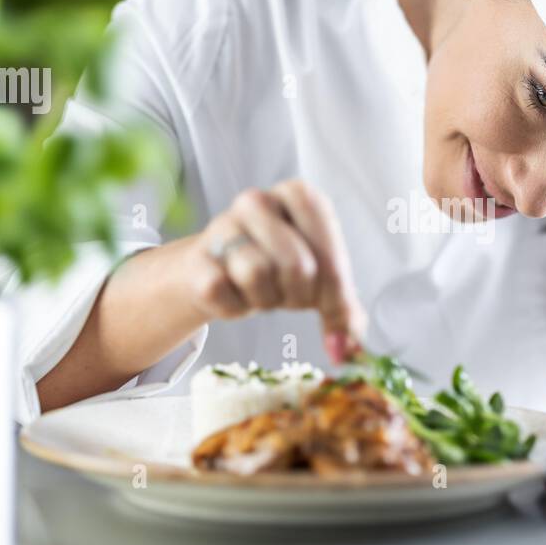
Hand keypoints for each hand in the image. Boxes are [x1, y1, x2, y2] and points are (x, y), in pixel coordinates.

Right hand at [184, 179, 366, 362]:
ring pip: (257, 274)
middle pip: (296, 264)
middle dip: (301, 295)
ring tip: (263, 291)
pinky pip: (224, 293)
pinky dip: (236, 307)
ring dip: (268, 299)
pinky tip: (234, 295)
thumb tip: (348, 349)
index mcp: (297, 195)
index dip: (335, 281)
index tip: (332, 301)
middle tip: (293, 295)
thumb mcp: (320, 280)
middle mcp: (257, 201)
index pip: (327, 242)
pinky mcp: (197, 259)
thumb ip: (343, 311)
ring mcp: (222, 226)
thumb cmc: (278, 268)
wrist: (219, 272)